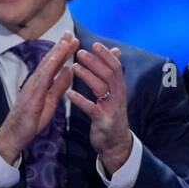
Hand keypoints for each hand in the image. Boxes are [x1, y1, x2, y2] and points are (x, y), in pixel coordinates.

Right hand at [0, 32, 78, 164]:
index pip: (54, 64)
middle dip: (61, 46)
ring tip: (66, 40)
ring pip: (46, 66)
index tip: (73, 40)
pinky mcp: (31, 94)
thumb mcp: (51, 101)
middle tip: (71, 32)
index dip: (63, 51)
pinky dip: (49, 67)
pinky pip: (42, 79)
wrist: (15, 134)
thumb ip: (59, 86)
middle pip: (50, 61)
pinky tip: (56, 58)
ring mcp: (32, 87)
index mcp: (41, 83)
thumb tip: (69, 71)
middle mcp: (35, 81)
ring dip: (57, 52)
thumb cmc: (31, 120)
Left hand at [68, 42, 132, 173]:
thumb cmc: (110, 115)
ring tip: (74, 67)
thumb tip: (115, 54)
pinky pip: (92, 109)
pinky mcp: (103, 121)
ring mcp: (111, 108)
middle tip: (79, 52)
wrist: (115, 143)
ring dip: (88, 76)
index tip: (94, 44)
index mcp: (118, 88)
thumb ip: (111, 76)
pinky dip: (81, 100)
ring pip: (101, 88)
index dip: (106, 55)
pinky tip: (69, 94)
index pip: (115, 67)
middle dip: (95, 62)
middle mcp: (117, 96)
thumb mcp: (113, 94)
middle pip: (108, 74)